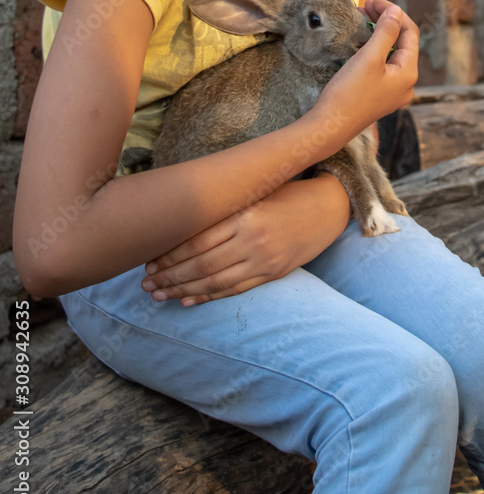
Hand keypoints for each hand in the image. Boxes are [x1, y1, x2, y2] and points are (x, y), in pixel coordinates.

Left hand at [140, 173, 349, 304]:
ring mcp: (264, 259)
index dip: (170, 254)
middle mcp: (253, 239)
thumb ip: (225, 205)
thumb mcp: (256, 192)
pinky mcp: (273, 273)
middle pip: (201, 264)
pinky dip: (209, 297)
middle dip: (169, 276)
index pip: (197, 239)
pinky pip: (235, 289)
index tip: (148, 261)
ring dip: (183, 290)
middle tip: (145, 284)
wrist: (328, 207)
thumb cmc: (287, 193)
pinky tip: (188, 301)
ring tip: (159, 295)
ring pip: (215, 281)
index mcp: (245, 214)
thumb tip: (182, 218)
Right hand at [315, 0, 418, 137]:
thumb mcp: (369, 58)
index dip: (393, 12)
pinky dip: (374, 49)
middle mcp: (406, 83)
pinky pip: (383, 65)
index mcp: (409, 73)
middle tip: (364, 7)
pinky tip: (360, 42)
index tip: (371, 0)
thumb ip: (386, 32)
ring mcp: (393, 91)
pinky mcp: (379, 95)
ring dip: (378, 34)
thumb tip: (397, 11)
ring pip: (391, 53)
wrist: (330, 126)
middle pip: (402, 42)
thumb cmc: (349, 93)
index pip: (410, 33)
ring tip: (360, 20)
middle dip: (385, 22)